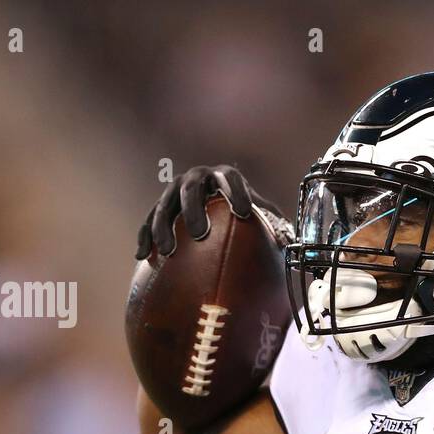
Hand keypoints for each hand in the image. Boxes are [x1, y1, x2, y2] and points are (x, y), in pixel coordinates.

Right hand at [135, 164, 294, 258]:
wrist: (216, 208)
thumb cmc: (244, 216)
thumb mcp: (261, 216)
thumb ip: (275, 224)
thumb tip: (291, 243)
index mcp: (224, 177)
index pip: (230, 179)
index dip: (236, 192)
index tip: (242, 213)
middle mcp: (197, 179)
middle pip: (191, 188)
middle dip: (194, 209)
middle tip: (200, 234)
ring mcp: (174, 192)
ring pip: (164, 205)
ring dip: (163, 227)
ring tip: (169, 252)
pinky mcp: (159, 209)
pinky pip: (147, 222)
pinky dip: (144, 238)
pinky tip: (142, 256)